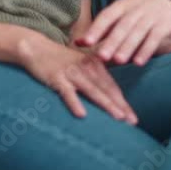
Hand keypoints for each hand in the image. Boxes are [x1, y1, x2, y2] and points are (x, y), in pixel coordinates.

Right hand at [18, 36, 137, 123]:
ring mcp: (72, 72)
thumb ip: (97, 75)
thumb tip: (112, 92)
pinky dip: (75, 103)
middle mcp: (87, 67)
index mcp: (95, 65)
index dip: (123, 102)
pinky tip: (82, 115)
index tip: (134, 118)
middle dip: (121, 106)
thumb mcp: (83, 63)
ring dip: (106, 104)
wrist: (36, 48)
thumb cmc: (61, 59)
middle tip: (132, 122)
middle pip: (107, 89)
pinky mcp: (57, 77)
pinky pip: (67, 92)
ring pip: (92, 90)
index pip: (112, 87)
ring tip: (118, 117)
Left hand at [75, 0, 170, 66]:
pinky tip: (138, 62)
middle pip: (122, 27)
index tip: (86, 42)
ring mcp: (150, 18)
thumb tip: (78, 42)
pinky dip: (146, 50)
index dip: (96, 29)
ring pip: (137, 33)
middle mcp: (134, 11)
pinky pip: (154, 39)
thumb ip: (100, 28)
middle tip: (102, 56)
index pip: (107, 16)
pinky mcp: (163, 26)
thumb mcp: (119, 12)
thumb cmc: (137, 7)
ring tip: (119, 60)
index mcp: (120, 6)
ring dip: (128, 47)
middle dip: (112, 41)